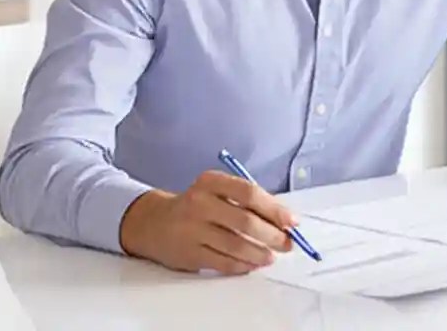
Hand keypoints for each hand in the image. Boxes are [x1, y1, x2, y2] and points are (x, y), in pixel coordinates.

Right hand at [119, 170, 295, 275]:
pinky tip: (252, 264)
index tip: (292, 222)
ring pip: (236, 245)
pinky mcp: (189, 253)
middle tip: (287, 243)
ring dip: (260, 253)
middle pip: (245, 221)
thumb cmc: (197, 206)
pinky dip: (243, 265)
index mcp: (211, 182)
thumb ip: (248, 202)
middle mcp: (200, 203)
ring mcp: (192, 229)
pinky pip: (223, 262)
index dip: (275, 209)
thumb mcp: (217, 192)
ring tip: (271, 256)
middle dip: (272, 235)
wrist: (153, 223)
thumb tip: (284, 221)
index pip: (249, 193)